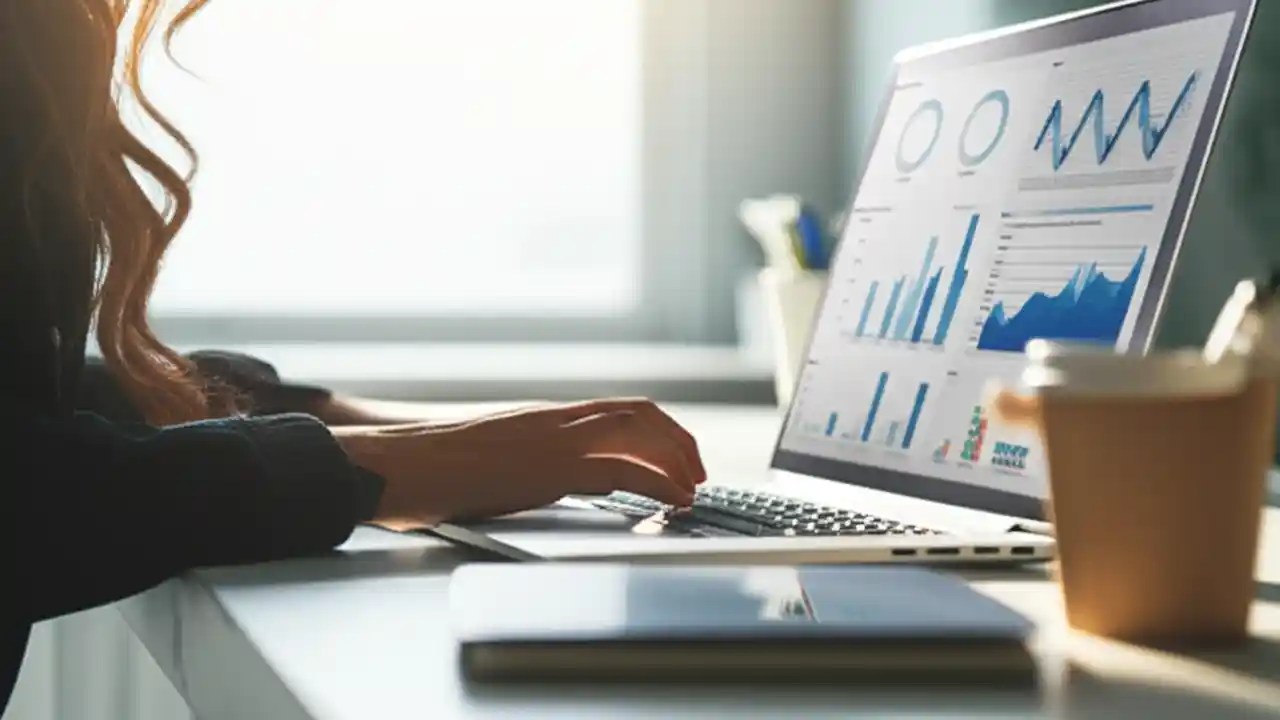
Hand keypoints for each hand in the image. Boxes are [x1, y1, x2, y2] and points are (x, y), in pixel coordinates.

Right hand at [332, 399, 704, 528]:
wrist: (399, 466)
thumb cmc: (432, 470)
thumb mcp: (493, 459)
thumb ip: (530, 463)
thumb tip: (558, 482)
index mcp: (542, 418)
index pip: (615, 409)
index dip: (655, 429)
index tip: (674, 454)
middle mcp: (554, 420)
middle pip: (637, 413)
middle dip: (676, 440)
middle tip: (695, 472)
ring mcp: (554, 439)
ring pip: (637, 432)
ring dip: (676, 459)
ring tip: (693, 488)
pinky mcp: (551, 466)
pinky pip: (623, 469)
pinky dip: (659, 483)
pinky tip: (674, 500)